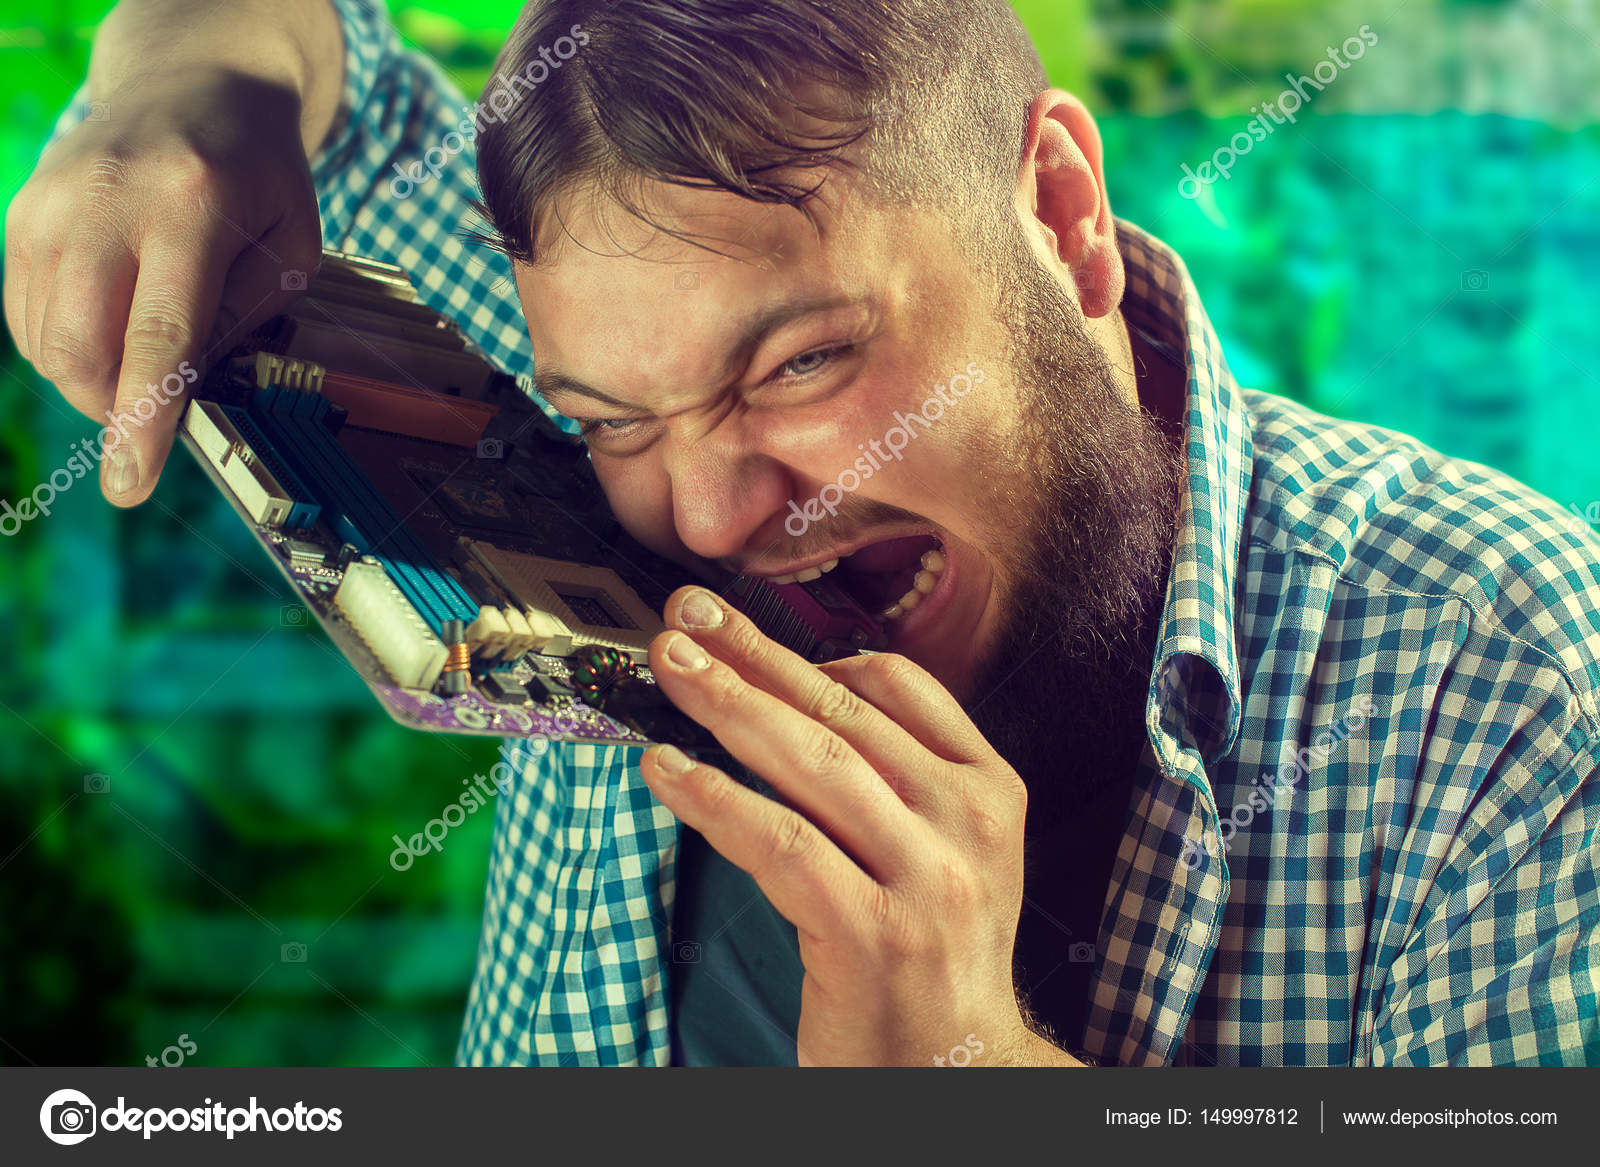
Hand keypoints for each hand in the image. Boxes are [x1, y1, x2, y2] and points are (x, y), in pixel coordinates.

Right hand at [4, 69, 324, 504]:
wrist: (192, 87)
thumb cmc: (258, 179)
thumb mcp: (290, 248)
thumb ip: (244, 324)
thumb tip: (189, 401)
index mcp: (192, 207)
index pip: (160, 336)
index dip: (144, 418)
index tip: (131, 482)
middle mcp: (107, 201)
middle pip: (83, 347)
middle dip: (113, 409)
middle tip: (152, 416)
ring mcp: (51, 204)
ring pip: (46, 341)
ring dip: (91, 382)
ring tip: (142, 361)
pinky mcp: (21, 214)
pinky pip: (25, 317)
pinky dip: (65, 349)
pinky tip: (109, 328)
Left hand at [640, 585, 1080, 1065]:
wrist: (959, 1068)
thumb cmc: (931, 949)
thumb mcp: (947, 848)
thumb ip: (898, 771)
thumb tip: (804, 683)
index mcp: (988, 789)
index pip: (898, 685)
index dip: (804, 645)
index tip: (731, 622)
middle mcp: (966, 824)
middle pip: (843, 714)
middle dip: (751, 659)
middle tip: (681, 620)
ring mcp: (927, 880)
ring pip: (812, 766)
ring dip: (728, 708)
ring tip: (668, 670)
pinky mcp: (874, 935)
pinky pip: (781, 845)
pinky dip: (716, 801)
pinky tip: (665, 771)